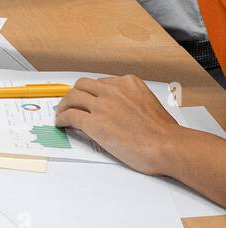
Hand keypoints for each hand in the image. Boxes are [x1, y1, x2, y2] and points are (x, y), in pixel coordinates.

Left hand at [54, 75, 180, 174]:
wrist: (166, 145)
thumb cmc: (163, 131)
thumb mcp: (146, 104)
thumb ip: (129, 101)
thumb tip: (115, 111)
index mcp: (129, 83)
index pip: (100, 82)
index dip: (90, 92)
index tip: (86, 99)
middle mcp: (114, 90)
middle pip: (82, 86)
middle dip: (74, 95)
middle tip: (69, 105)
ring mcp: (102, 105)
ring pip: (72, 98)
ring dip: (64, 106)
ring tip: (61, 114)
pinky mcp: (94, 122)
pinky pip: (69, 116)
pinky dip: (61, 119)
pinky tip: (61, 124)